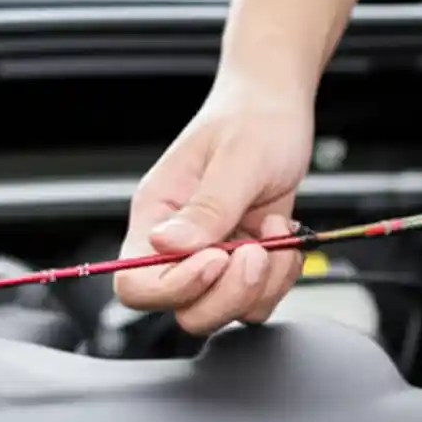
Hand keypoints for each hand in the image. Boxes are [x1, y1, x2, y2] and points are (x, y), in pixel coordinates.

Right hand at [113, 76, 312, 334]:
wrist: (278, 109)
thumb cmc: (252, 119)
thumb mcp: (236, 157)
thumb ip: (207, 207)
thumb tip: (165, 246)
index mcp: (156, 215)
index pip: (136, 283)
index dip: (174, 286)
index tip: (216, 258)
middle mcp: (178, 245)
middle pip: (184, 311)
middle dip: (228, 293)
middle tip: (257, 249)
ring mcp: (213, 258)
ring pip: (225, 312)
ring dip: (261, 284)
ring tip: (275, 232)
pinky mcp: (244, 264)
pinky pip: (257, 300)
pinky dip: (279, 279)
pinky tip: (285, 239)